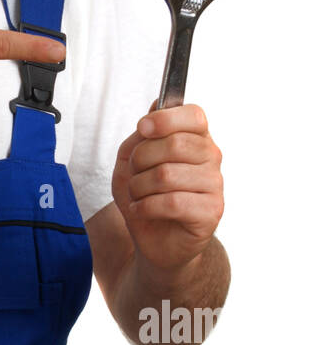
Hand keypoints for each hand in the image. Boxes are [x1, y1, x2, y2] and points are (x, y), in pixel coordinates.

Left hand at [111, 101, 223, 271]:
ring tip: (138, 195)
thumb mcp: (130, 161)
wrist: (154, 240)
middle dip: (141, 158)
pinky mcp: (211, 213)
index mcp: (196, 139)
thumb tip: (158, 104)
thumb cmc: (145, 196)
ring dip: (139, 187)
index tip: (143, 128)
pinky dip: (145, 207)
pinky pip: (171, 203)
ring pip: (167, 175)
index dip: (166, 118)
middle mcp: (211, 158)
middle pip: (175, 144)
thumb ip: (142, 134)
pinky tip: (141, 210)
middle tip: (135, 173)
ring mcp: (215, 186)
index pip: (194, 115)